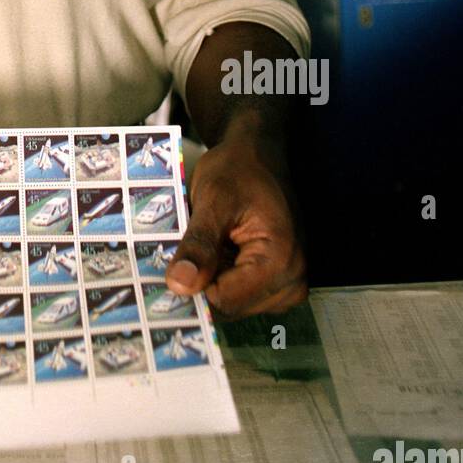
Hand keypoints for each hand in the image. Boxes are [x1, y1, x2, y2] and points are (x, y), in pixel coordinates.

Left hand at [165, 133, 306, 317]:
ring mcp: (288, 285)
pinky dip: (221, 278)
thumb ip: (199, 244)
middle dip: (202, 283)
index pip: (226, 301)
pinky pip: (240, 295)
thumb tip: (179, 286)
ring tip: (203, 246)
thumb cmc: (237, 170)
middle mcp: (292, 280)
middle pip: (230, 307)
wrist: (258, 156)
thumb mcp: (212, 200)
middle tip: (183, 249)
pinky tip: (214, 252)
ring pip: (232, 304)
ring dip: (210, 280)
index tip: (170, 264)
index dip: (194, 286)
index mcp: (280, 260)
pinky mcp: (279, 284)